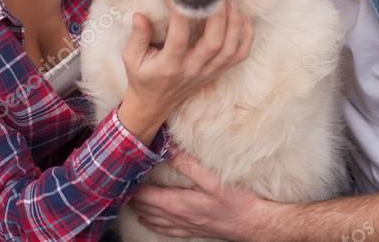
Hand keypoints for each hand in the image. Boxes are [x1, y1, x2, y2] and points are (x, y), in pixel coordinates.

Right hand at [118, 0, 253, 142]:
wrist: (154, 104)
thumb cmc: (143, 77)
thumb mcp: (132, 58)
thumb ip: (137, 37)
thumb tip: (140, 15)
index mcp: (170, 66)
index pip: (179, 37)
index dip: (181, 13)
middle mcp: (192, 69)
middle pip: (214, 42)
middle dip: (218, 14)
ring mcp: (208, 72)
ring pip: (229, 48)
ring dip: (234, 22)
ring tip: (230, 0)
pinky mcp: (217, 72)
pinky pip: (239, 56)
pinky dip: (246, 37)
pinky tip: (244, 18)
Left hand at [131, 149, 276, 240]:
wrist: (256, 225)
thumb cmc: (237, 202)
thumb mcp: (214, 179)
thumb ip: (189, 163)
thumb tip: (168, 148)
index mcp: (178, 204)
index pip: (145, 196)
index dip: (131, 187)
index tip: (123, 174)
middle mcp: (177, 218)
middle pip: (145, 209)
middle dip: (132, 197)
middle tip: (122, 184)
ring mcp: (184, 227)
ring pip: (153, 221)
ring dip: (140, 210)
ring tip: (130, 200)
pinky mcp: (193, 231)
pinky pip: (166, 230)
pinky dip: (153, 224)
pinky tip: (151, 221)